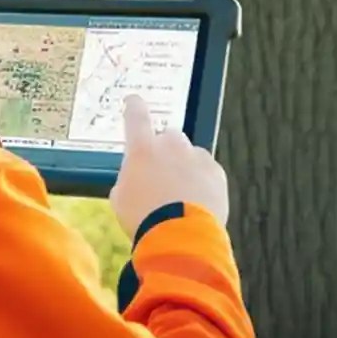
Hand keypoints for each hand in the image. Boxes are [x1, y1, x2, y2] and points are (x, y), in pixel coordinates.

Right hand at [110, 95, 229, 236]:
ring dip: (185, 168)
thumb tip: (136, 176)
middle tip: (161, 176)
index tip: (133, 101)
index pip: (136, 117)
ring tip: (179, 198)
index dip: (134, 107)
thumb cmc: (144, 219)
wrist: (180, 237)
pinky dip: (201, 182)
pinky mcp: (216, 171)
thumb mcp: (120, 198)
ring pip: (190, 155)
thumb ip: (128, 178)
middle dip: (165, 151)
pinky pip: (206, 171)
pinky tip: (195, 203)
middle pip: (168, 137)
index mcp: (142, 149)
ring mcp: (196, 157)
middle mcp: (171, 146)